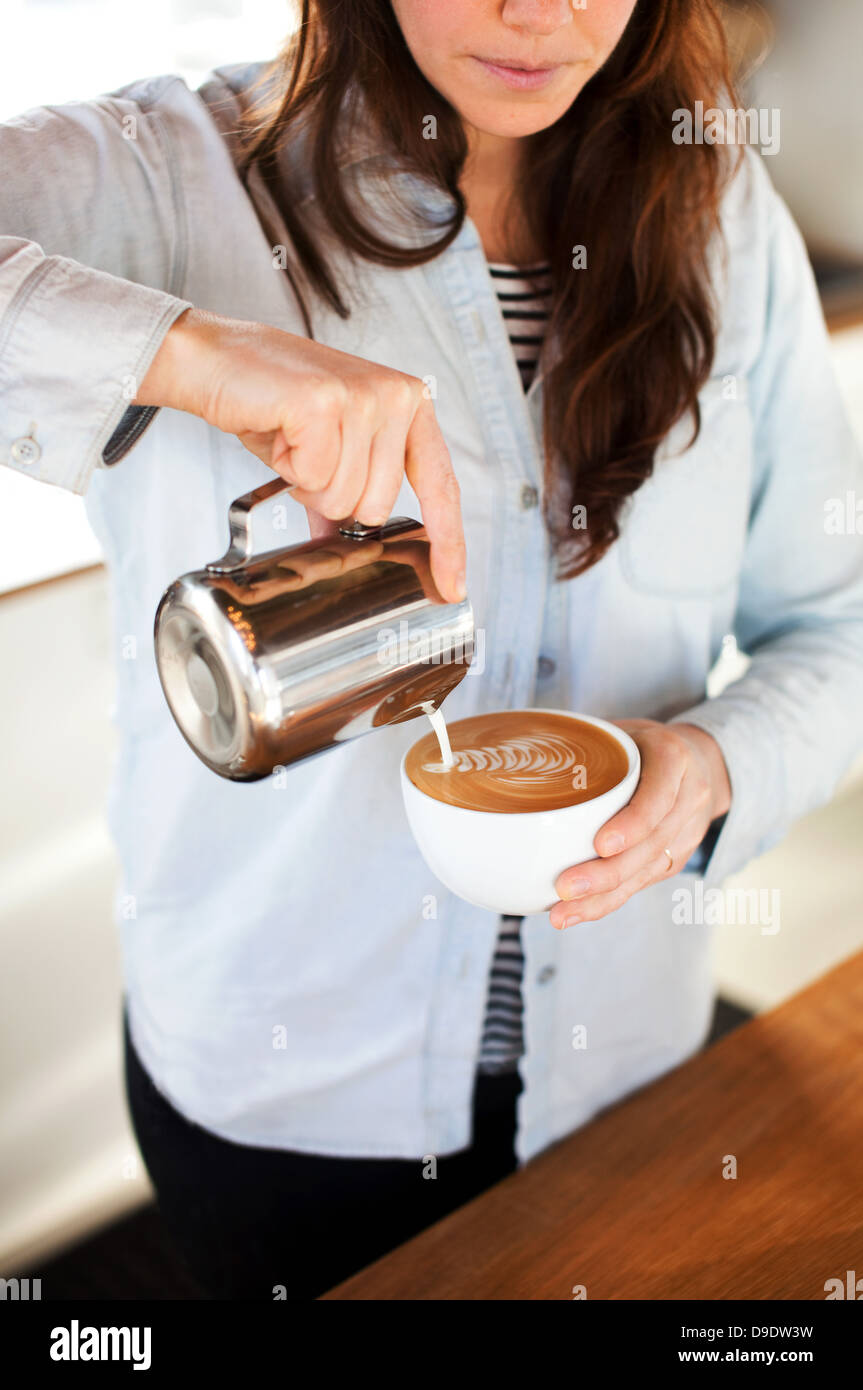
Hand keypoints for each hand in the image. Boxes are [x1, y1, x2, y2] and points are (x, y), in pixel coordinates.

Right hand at [136, 307, 466, 602]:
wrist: (214, 359)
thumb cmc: (272, 400)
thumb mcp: (329, 447)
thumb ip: (356, 488)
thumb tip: (360, 544)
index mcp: (409, 405)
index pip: (442, 486)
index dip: (448, 542)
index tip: (453, 586)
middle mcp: (397, 396)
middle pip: (377, 506)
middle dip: (331, 498)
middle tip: (308, 455)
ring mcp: (364, 396)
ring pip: (343, 497)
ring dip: (305, 481)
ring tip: (293, 440)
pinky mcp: (325, 402)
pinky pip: (314, 478)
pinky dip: (286, 467)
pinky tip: (280, 434)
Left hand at [549, 719, 731, 929]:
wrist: (699, 764)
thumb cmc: (643, 744)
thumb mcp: (622, 731)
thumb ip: (584, 744)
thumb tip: (517, 755)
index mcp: (672, 758)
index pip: (658, 796)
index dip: (633, 824)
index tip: (601, 845)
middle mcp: (688, 798)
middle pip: (651, 844)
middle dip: (608, 873)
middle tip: (565, 888)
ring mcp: (685, 833)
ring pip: (646, 872)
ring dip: (603, 898)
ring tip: (561, 914)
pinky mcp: (674, 859)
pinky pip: (641, 884)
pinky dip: (607, 902)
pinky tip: (575, 913)